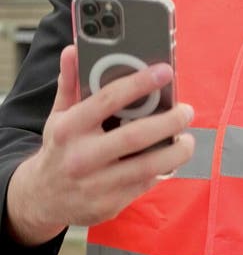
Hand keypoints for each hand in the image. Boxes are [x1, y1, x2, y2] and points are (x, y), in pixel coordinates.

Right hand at [6, 44, 194, 245]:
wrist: (42, 198)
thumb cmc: (59, 147)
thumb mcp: (59, 113)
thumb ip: (70, 82)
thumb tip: (74, 49)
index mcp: (69, 128)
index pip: (108, 100)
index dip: (139, 83)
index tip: (165, 71)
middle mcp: (82, 157)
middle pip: (134, 136)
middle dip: (168, 122)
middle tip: (187, 110)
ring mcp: (95, 185)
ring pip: (146, 167)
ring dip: (175, 151)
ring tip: (188, 139)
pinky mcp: (108, 205)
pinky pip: (144, 185)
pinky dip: (163, 170)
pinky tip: (172, 158)